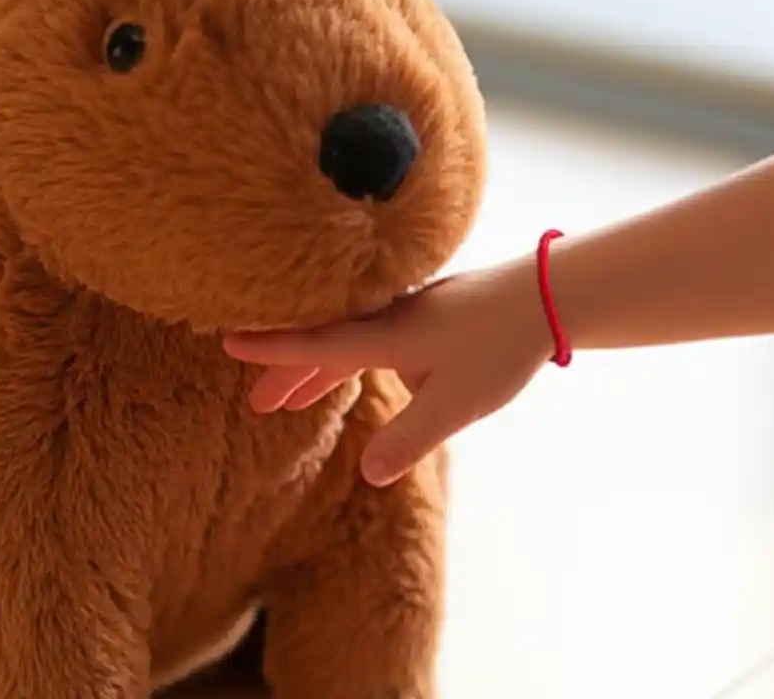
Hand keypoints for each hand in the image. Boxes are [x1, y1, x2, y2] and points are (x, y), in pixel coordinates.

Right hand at [224, 257, 553, 485]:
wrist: (547, 298)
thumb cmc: (499, 348)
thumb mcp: (455, 404)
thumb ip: (409, 440)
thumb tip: (367, 474)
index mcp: (386, 336)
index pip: (316, 344)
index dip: (271, 348)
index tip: (226, 341)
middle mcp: (386, 320)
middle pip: (321, 346)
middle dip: (285, 374)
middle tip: (254, 403)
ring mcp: (404, 316)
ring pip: (344, 343)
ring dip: (314, 369)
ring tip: (286, 399)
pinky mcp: (423, 317)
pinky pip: (366, 337)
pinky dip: (344, 357)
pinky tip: (345, 371)